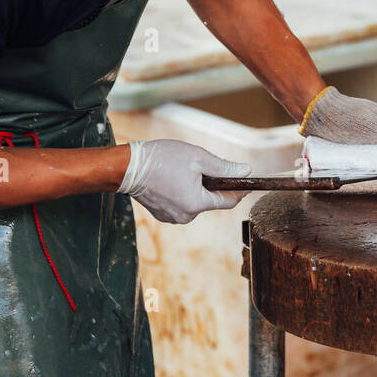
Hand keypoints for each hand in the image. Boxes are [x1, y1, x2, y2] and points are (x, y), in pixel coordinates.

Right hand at [117, 140, 250, 223]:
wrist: (128, 167)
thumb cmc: (162, 159)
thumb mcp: (198, 158)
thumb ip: (224, 167)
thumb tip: (246, 172)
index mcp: (197, 203)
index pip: (228, 201)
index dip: (239, 191)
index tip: (247, 182)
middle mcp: (186, 216)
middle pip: (210, 201)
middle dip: (212, 185)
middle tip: (202, 167)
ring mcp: (173, 217)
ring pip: (196, 202)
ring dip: (196, 189)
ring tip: (184, 172)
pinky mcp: (163, 215)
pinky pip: (182, 204)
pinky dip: (183, 193)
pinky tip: (174, 180)